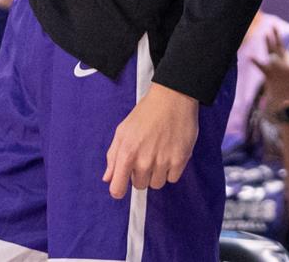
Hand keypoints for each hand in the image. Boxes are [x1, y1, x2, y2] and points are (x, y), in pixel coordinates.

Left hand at [103, 82, 200, 198]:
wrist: (173, 97)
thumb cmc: (147, 112)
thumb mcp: (123, 131)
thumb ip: (113, 156)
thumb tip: (108, 178)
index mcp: (127, 153)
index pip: (117, 189)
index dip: (118, 189)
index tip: (122, 185)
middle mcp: (144, 160)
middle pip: (140, 186)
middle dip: (141, 174)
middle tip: (146, 156)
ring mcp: (163, 161)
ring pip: (157, 184)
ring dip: (157, 173)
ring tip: (159, 153)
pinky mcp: (180, 159)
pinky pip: (173, 178)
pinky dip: (171, 169)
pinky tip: (170, 153)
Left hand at [253, 27, 288, 108]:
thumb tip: (283, 70)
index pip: (288, 54)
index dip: (285, 56)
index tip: (282, 61)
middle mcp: (287, 64)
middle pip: (280, 48)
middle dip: (276, 37)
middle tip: (273, 27)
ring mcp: (278, 69)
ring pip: (272, 53)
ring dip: (268, 43)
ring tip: (265, 34)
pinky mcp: (270, 76)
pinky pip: (262, 67)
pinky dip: (256, 62)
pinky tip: (250, 56)